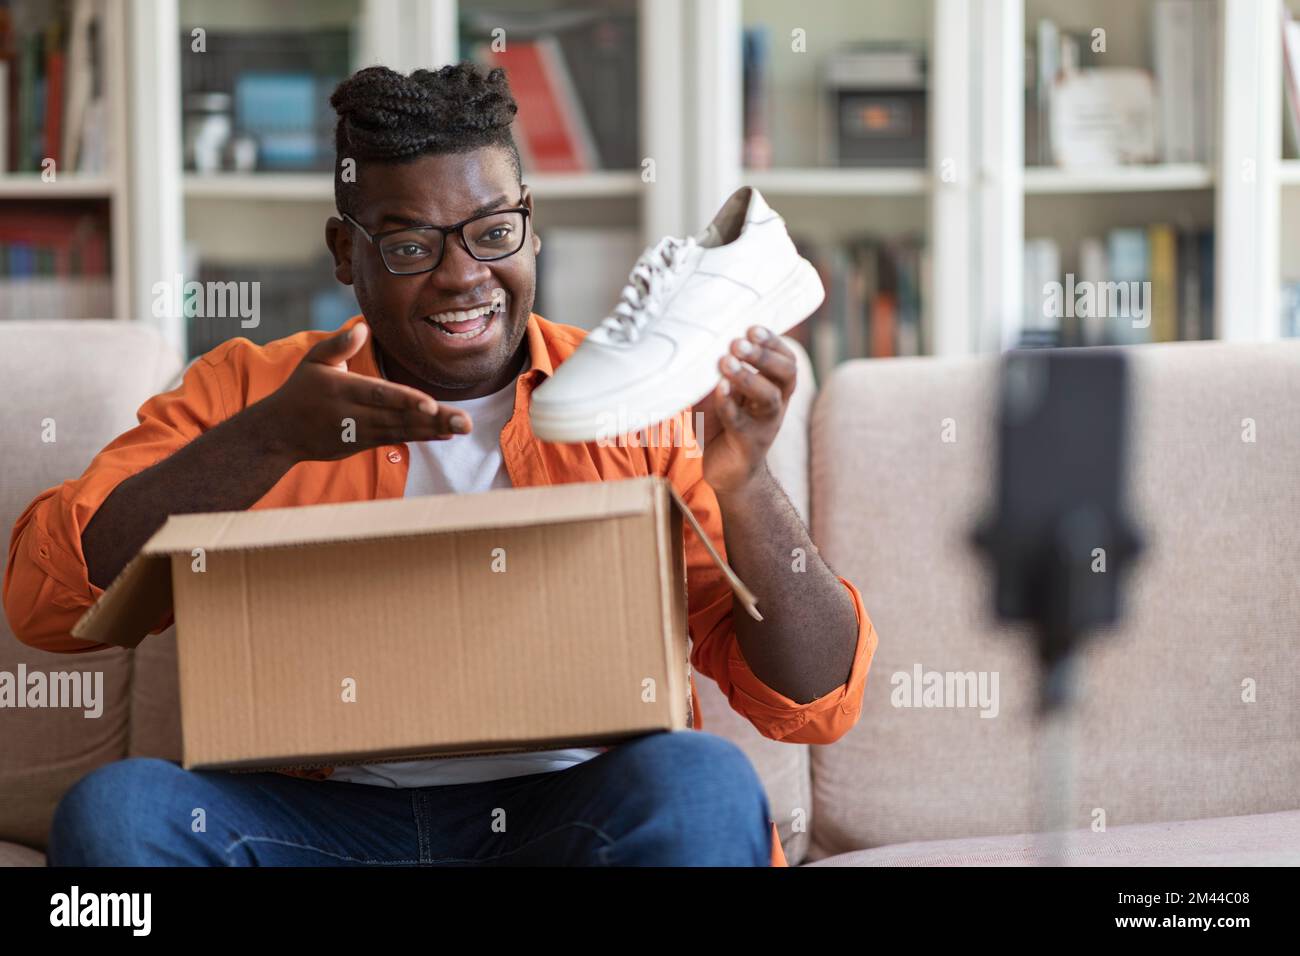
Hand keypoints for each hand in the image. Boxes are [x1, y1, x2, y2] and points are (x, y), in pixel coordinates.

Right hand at [255, 323, 471, 462]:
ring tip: (463, 427)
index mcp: (343, 390)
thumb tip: (364, 328)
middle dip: (434, 420)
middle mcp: (354, 414)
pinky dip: (421, 437)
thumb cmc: (300, 391)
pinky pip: (396, 439)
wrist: (278, 433)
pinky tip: (445, 434)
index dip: (406, 401)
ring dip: (433, 430)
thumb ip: (338, 345)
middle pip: (399, 417)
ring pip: (401, 431)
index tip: (431, 405)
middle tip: (465, 422)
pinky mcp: (363, 444)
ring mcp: (359, 432)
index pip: (380, 395)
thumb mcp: (312, 361)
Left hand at [693, 325, 795, 495]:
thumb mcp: (720, 394)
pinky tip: (719, 390)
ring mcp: (765, 426)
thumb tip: (694, 342)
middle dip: (764, 355)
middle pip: (786, 374)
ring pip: (769, 398)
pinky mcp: (748, 445)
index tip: (752, 328)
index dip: (773, 342)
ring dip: (749, 377)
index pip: (786, 360)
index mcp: (775, 388)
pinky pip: (741, 422)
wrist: (727, 473)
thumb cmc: (723, 426)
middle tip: (738, 342)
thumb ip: (715, 372)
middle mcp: (776, 405)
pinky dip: (730, 405)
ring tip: (726, 362)